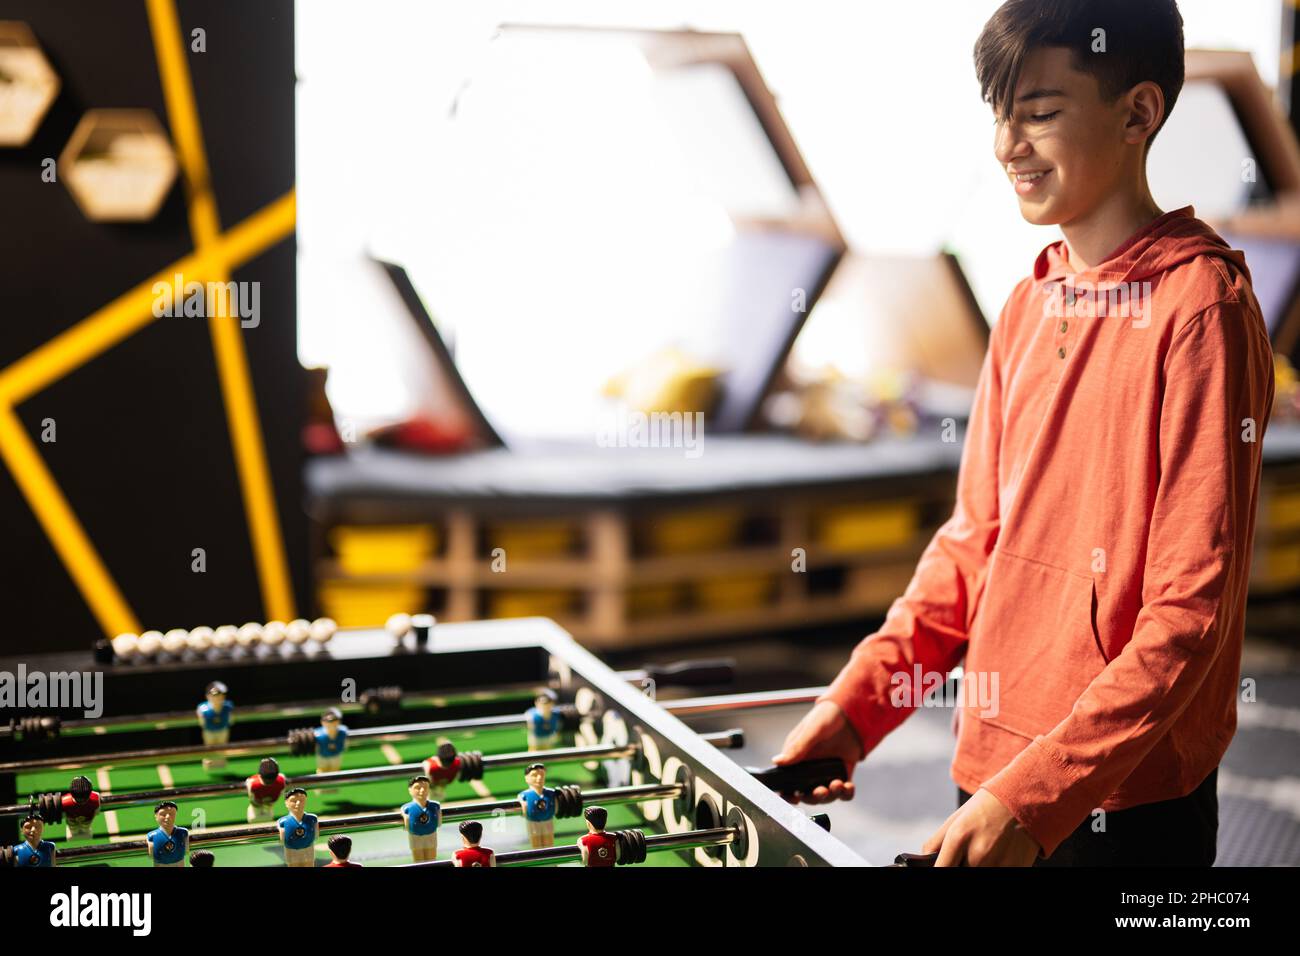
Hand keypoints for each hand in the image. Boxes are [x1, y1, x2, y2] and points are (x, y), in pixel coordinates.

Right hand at [771, 700, 863, 804]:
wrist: (852, 714)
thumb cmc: (827, 716)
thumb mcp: (812, 730)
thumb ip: (797, 747)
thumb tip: (777, 762)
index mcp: (796, 758)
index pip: (787, 781)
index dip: (788, 794)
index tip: (794, 798)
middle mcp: (809, 768)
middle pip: (806, 794)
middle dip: (813, 797)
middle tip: (821, 791)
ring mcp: (826, 773)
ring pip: (825, 795)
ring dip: (831, 795)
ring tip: (837, 784)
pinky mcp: (842, 774)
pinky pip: (843, 792)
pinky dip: (845, 794)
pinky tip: (848, 786)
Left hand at [922, 788, 1040, 865]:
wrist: (1021, 800)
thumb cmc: (984, 809)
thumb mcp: (956, 819)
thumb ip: (937, 843)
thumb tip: (926, 861)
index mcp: (959, 837)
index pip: (941, 869)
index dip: (940, 870)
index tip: (942, 867)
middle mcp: (977, 852)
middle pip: (960, 872)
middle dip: (960, 865)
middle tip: (966, 854)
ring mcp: (998, 863)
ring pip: (979, 874)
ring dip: (978, 866)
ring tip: (983, 852)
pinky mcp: (1016, 868)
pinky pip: (998, 873)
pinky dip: (994, 866)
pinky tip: (997, 855)